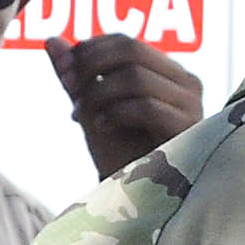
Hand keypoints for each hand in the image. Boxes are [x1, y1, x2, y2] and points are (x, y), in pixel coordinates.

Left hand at [51, 36, 204, 175]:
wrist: (137, 203)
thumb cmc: (120, 158)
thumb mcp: (92, 110)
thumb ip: (77, 75)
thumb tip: (52, 41)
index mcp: (167, 74)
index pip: (125, 42)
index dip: (89, 49)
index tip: (63, 73)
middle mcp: (186, 84)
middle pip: (131, 49)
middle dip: (90, 66)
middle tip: (69, 89)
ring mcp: (192, 106)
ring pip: (135, 77)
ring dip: (99, 95)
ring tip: (86, 117)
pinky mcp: (190, 129)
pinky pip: (145, 106)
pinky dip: (116, 114)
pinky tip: (103, 129)